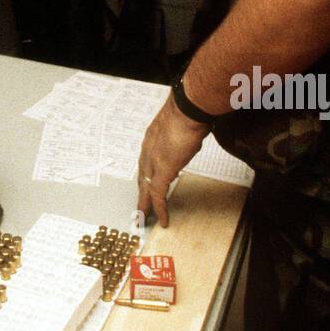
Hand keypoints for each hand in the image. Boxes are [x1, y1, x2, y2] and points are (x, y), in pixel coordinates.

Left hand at [136, 92, 209, 228]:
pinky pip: (158, 195)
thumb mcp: (182, 125)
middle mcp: (148, 151)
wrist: (187, 111)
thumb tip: (190, 138)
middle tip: (139, 207)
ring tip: (145, 218)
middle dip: (141, 193)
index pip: (146, 162)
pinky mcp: (162, 171)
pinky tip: (162, 219)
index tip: (147, 185)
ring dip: (146, 205)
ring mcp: (153, 162)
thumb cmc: (188, 112)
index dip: (146, 175)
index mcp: (152, 139)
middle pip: (142, 177)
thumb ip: (182, 135)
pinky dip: (160, 209)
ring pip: (145, 189)